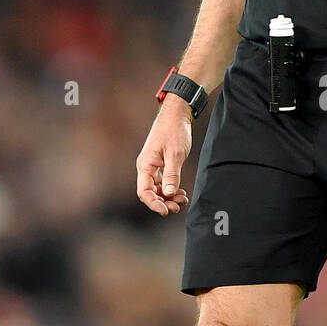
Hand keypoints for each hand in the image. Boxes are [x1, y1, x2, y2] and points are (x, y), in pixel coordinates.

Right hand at [136, 97, 191, 214]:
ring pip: (158, 189)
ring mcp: (154, 167)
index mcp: (145, 165)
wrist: (177, 115)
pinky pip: (163, 182)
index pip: (144, 191)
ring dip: (168, 197)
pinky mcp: (161, 165)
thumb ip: (172, 174)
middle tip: (178, 206)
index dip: (154, 203)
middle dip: (163, 202)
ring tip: (182, 199)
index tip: (166, 210)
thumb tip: (168, 192)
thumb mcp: (175, 153)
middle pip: (150, 192)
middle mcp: (147, 168)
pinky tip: (181, 192)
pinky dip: (171, 189)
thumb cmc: (174, 130)